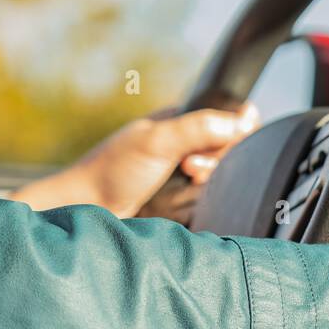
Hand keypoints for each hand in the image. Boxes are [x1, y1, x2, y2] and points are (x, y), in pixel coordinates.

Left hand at [11, 105, 257, 219]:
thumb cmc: (112, 171)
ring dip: (210, 177)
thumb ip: (199, 128)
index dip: (235, 128)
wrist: (85, 212)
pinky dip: (205, 196)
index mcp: (180, 120)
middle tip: (190, 167)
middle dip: (218, 156)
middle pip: (229, 146)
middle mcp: (184, 144)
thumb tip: (243, 122)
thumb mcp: (158, 141)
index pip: (228, 116)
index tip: (219, 141)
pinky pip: (210, 196)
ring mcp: (182, 172)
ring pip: (222, 172)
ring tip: (186, 179)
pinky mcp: (181, 199)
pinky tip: (188, 196)